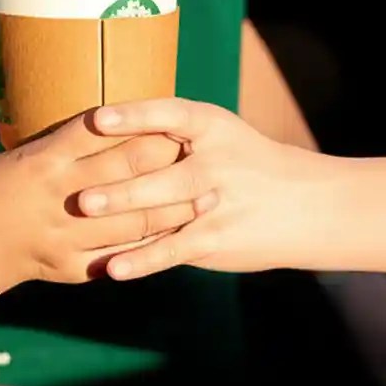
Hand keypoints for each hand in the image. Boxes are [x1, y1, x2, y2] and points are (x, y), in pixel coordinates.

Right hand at [0, 110, 197, 363]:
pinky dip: (142, 251)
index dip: (134, 120)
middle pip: (125, 174)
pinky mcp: (59, 269)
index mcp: (34, 163)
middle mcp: (57, 200)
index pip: (96, 134)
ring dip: (171, 210)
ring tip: (206, 197)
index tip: (164, 108)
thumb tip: (3, 103)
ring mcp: (62, 238)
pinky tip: (168, 242)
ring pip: (131, 223)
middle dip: (165, 160)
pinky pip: (111, 260)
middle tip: (200, 145)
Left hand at [79, 98, 339, 278]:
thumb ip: (170, 132)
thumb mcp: (218, 134)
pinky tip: (112, 269)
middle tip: (80, 192)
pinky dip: (141, 261)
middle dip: (120, 183)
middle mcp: (215, 163)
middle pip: (162, 172)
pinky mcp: (215, 240)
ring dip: (123, 217)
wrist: (305, 204)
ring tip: (85, 217)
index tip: (98, 118)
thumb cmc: (246, 163)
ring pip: (164, 212)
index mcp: (212, 127)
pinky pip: (172, 251)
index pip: (170, 116)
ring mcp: (216, 204)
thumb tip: (103, 123)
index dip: (134, 116)